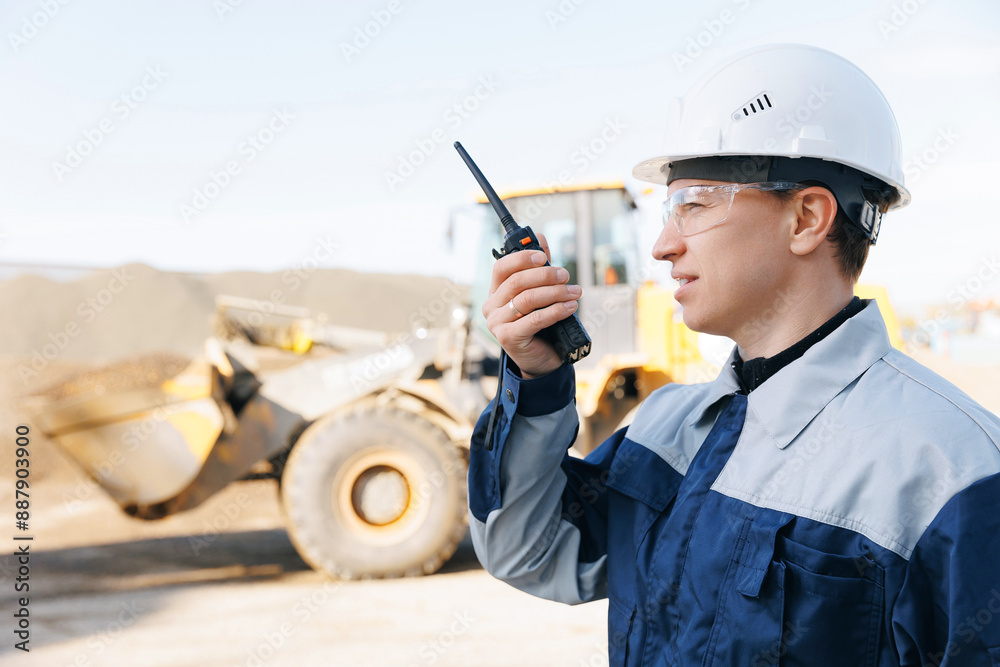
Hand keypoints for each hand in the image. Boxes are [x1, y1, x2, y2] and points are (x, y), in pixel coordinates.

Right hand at [482, 233, 582, 377]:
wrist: (540, 360)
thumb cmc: (540, 326)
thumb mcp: (539, 294)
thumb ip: (538, 269)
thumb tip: (540, 238)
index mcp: (496, 292)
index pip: (502, 267)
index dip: (522, 258)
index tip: (544, 257)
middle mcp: (491, 306)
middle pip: (517, 282)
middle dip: (546, 276)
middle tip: (566, 276)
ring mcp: (496, 323)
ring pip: (527, 300)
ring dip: (555, 293)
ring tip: (575, 292)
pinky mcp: (507, 338)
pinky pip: (534, 319)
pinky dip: (556, 311)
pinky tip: (570, 307)